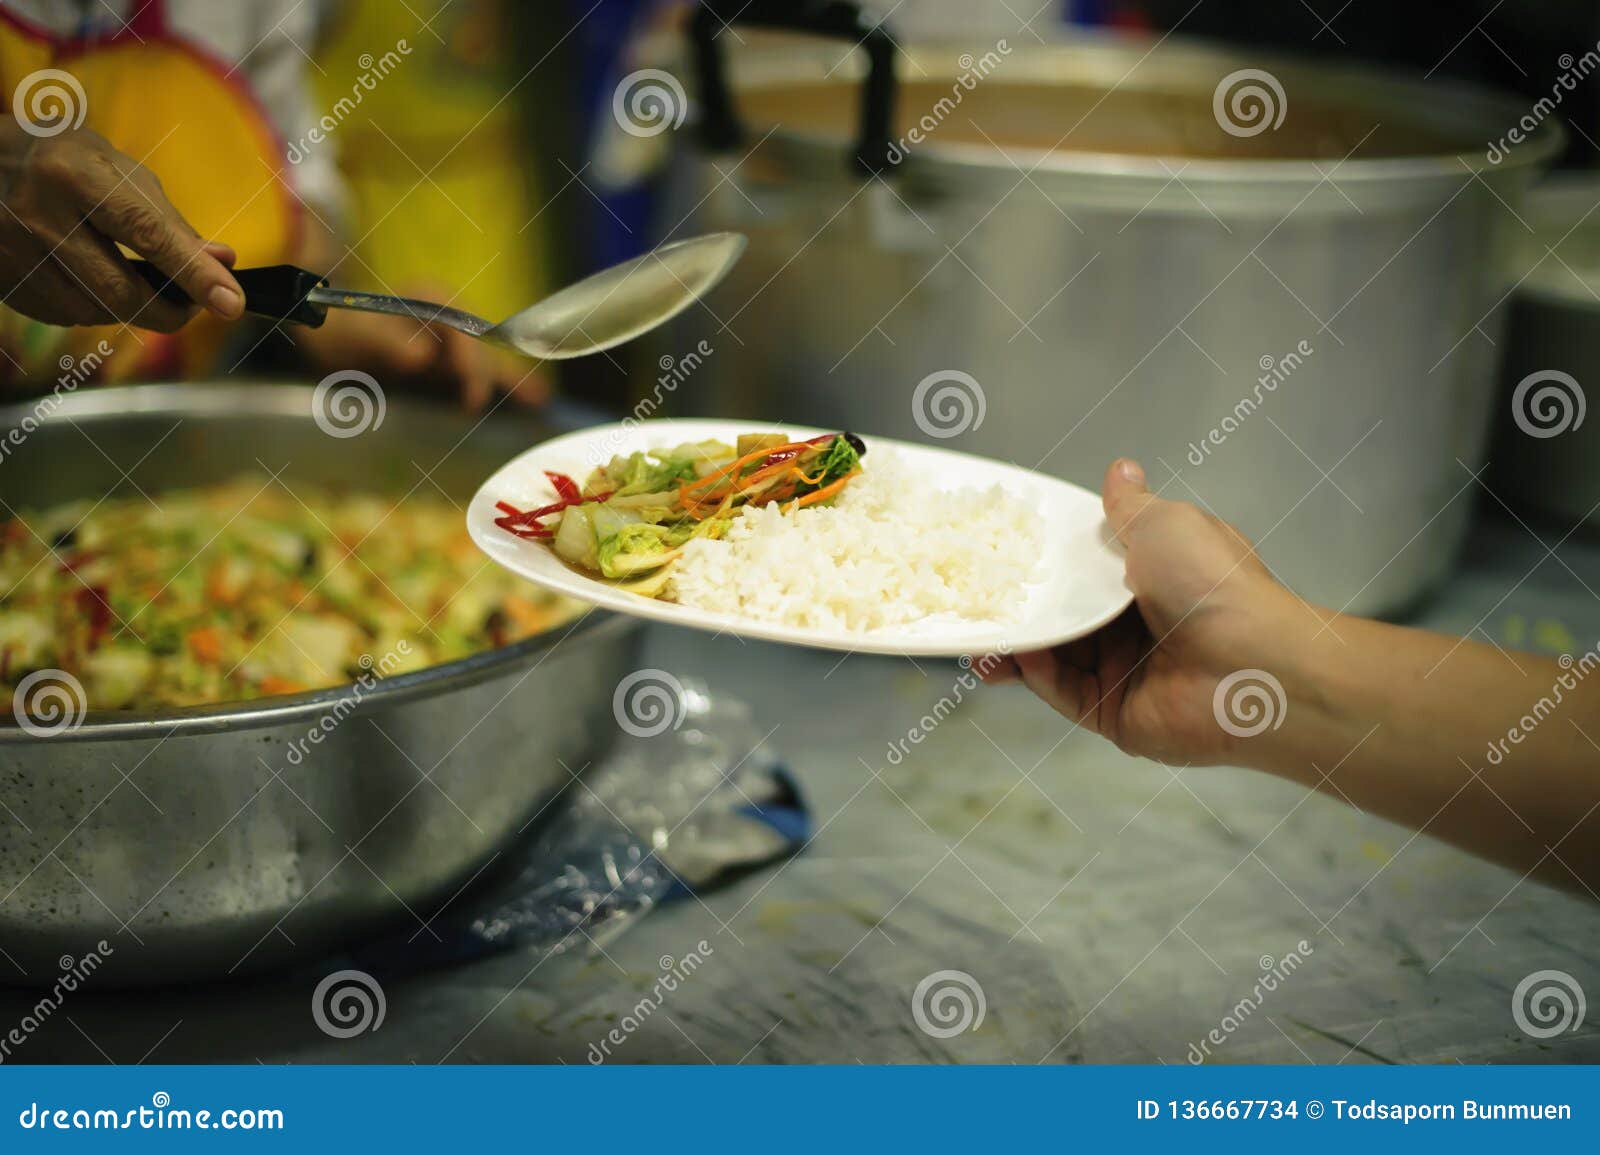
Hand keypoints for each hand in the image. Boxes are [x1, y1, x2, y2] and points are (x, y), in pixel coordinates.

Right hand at [0, 119, 242, 330]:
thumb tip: (222, 262)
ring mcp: (9, 250)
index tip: (232, 304)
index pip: (145, 233)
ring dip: (129, 310)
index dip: (193, 273)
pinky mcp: (0, 279)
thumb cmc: (62, 160)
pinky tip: (91, 281)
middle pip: (119, 292)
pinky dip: (92, 309)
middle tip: (192, 305)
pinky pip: (63, 316)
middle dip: (168, 310)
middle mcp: (35, 213)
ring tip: (134, 280)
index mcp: (72, 174)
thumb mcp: (116, 170)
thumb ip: (169, 221)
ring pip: (93, 312)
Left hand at [295, 300, 551, 411]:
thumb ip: (384, 341)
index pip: (462, 330)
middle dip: (487, 376)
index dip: (470, 361)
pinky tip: (536, 403)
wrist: (331, 336)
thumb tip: (421, 355)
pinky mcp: (454, 366)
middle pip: (481, 349)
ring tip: (540, 402)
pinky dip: (507, 388)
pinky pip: (485, 375)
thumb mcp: (353, 332)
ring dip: (514, 382)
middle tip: (478, 408)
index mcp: (432, 300)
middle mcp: (452, 319)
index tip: (471, 394)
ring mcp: (457, 344)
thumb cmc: (340, 330)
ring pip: (491, 362)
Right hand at [984, 459, 1302, 765]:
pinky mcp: (1110, 712)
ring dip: (1017, 641)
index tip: (1005, 548)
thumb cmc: (1213, 586)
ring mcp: (1122, 671)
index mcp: (1153, 577)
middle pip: (1064, 612)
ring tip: (977, 632)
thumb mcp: (1167, 525)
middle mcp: (1135, 624)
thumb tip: (1119, 469)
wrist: (1250, 668)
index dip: (1049, 558)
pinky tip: (1012, 654)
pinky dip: (1034, 672)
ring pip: (1053, 654)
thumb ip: (1130, 507)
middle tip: (976, 592)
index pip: (1089, 567)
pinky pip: (1061, 689)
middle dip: (1023, 604)